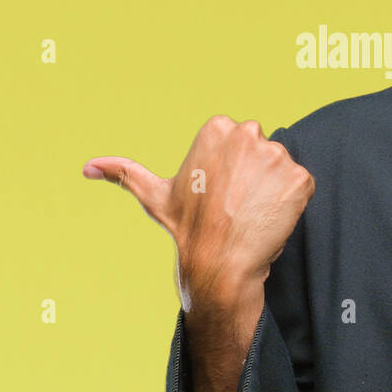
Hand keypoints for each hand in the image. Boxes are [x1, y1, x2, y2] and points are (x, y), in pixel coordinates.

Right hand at [82, 115, 314, 315]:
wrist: (219, 264)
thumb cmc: (188, 229)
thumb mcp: (156, 196)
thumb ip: (125, 173)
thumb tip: (88, 167)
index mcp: (217, 127)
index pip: (240, 140)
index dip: (233, 169)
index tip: (221, 191)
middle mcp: (248, 133)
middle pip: (263, 150)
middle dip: (255, 175)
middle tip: (237, 205)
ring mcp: (276, 156)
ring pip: (282, 169)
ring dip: (274, 190)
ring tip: (253, 213)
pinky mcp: (299, 179)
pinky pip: (302, 186)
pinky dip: (292, 203)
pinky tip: (271, 218)